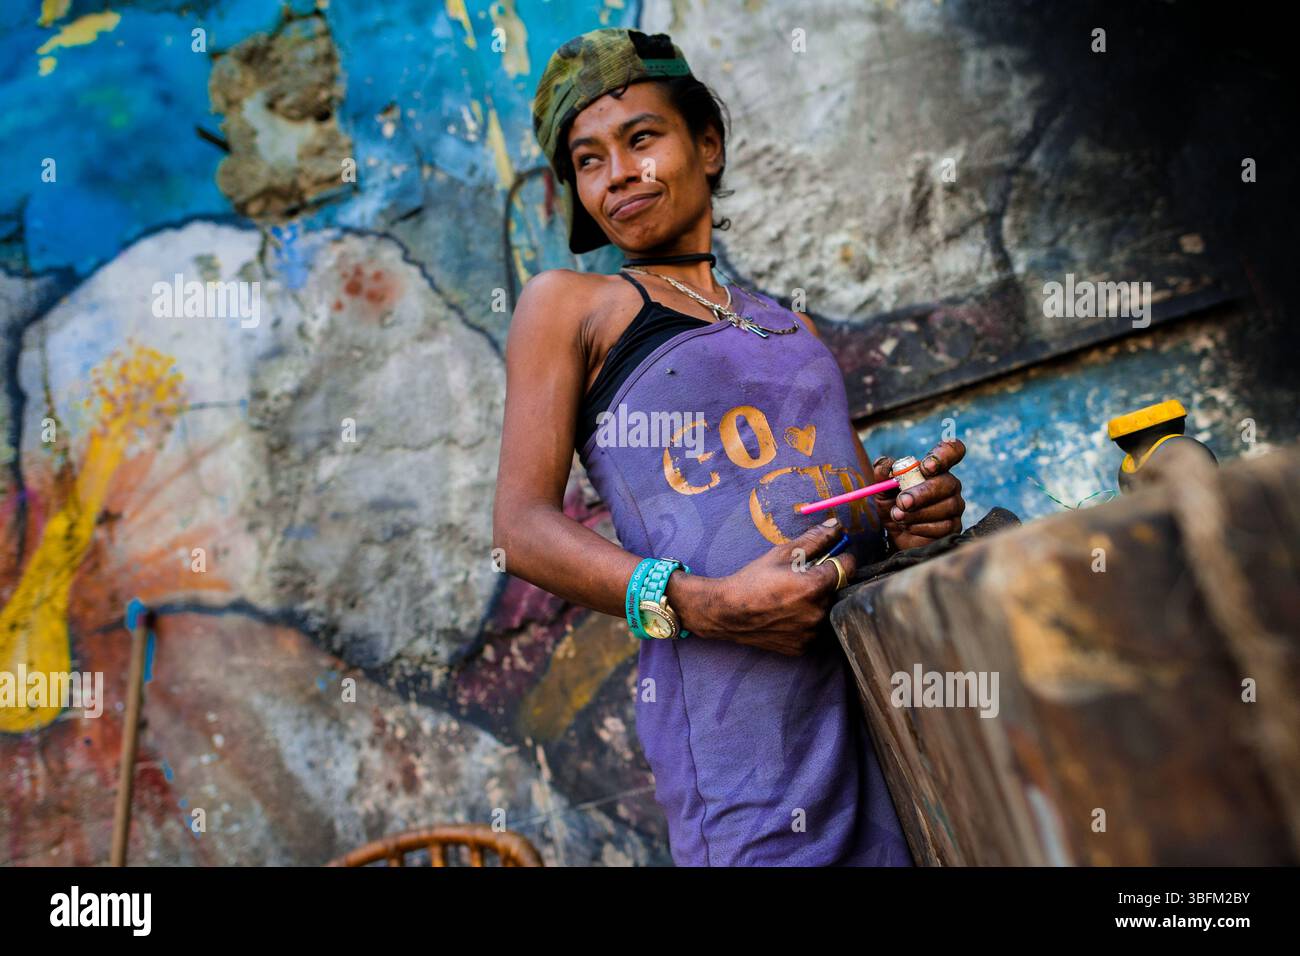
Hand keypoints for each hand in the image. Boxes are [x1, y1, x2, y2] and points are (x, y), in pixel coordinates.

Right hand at [673, 518, 856, 655]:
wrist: (729, 612)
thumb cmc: (754, 579)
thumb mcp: (783, 553)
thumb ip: (815, 539)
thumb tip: (836, 526)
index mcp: (816, 586)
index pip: (848, 566)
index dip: (839, 558)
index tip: (827, 558)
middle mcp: (819, 612)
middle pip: (840, 589)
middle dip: (828, 581)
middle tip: (803, 579)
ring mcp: (812, 632)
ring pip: (828, 610)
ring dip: (819, 602)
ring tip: (794, 597)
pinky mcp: (804, 646)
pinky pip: (816, 630)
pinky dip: (808, 621)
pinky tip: (788, 614)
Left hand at [870, 439, 965, 550]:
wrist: (897, 536)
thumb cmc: (894, 507)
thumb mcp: (884, 490)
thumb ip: (883, 475)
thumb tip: (883, 465)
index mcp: (935, 468)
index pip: (952, 451)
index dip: (944, 455)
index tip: (926, 467)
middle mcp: (949, 484)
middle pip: (947, 483)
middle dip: (922, 493)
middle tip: (902, 502)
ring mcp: (955, 506)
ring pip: (945, 506)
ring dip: (917, 513)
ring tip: (898, 516)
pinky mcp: (954, 526)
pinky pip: (943, 526)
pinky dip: (921, 527)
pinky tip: (909, 527)